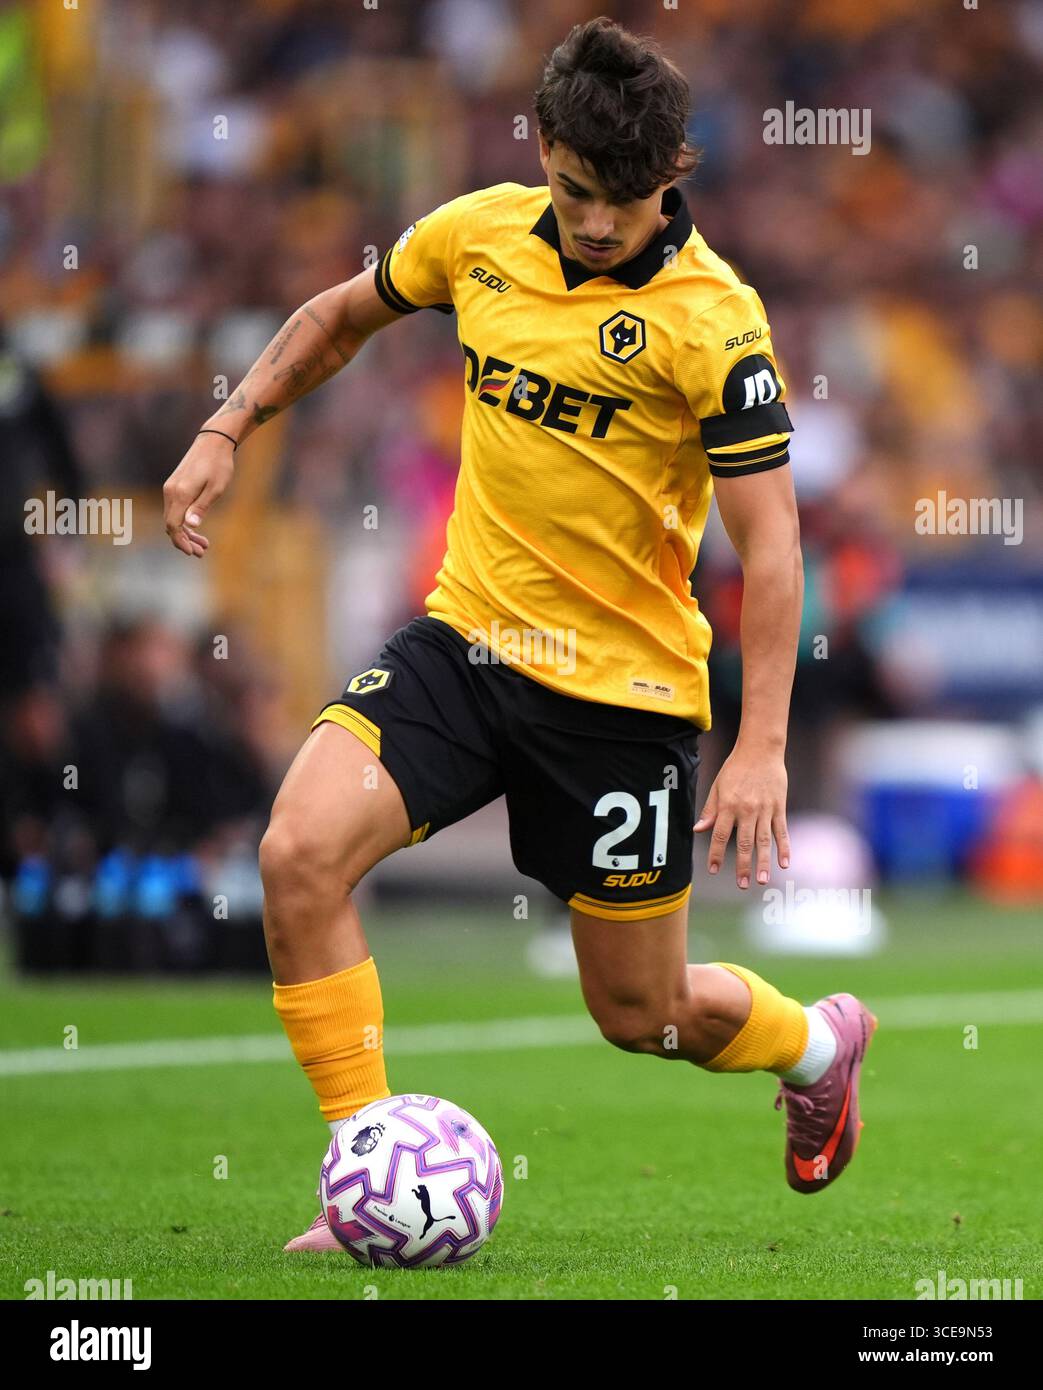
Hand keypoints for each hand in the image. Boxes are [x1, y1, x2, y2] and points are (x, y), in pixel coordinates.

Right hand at [162, 434, 235, 556]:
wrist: (213, 441)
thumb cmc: (219, 464)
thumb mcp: (216, 488)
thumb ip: (202, 507)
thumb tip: (190, 525)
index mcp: (180, 494)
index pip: (173, 525)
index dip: (181, 541)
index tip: (193, 552)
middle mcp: (171, 491)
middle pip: (171, 524)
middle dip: (184, 541)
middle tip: (202, 552)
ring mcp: (171, 488)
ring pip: (173, 518)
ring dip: (186, 533)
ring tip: (203, 545)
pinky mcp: (175, 486)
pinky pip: (175, 509)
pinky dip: (184, 521)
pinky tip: (196, 528)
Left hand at [693, 745, 789, 888]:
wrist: (760, 750)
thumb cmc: (736, 768)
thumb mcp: (718, 787)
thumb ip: (710, 810)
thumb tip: (698, 830)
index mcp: (729, 805)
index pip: (721, 835)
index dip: (716, 853)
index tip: (713, 870)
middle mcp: (747, 810)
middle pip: (745, 843)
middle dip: (743, 866)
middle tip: (743, 884)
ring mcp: (765, 809)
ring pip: (764, 840)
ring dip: (763, 862)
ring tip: (762, 880)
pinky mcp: (779, 807)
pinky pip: (782, 831)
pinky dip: (784, 847)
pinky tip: (785, 863)